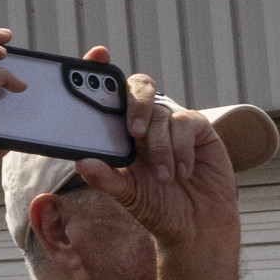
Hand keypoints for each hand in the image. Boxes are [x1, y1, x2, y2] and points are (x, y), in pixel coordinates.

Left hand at [73, 53, 239, 258]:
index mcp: (120, 130)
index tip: (97, 54)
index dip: (101, 69)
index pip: (108, 93)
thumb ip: (105, 177)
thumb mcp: (126, 193)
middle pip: (139, 88)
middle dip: (135, 104)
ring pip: (163, 113)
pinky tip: (183, 171)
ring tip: (164, 177)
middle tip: (134, 132)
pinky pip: (186, 123)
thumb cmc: (156, 206)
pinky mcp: (199, 130)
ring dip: (161, 147)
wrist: (196, 225)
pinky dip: (181, 148)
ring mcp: (173, 123)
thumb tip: (81, 162)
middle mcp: (146, 121)